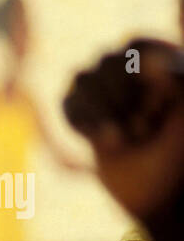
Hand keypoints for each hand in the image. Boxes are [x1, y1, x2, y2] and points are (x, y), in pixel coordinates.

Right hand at [63, 38, 183, 221]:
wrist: (157, 195)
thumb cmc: (179, 153)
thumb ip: (176, 80)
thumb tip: (145, 59)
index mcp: (165, 60)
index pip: (135, 46)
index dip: (142, 76)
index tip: (158, 107)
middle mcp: (134, 69)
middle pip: (106, 61)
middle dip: (121, 100)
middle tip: (143, 130)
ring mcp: (104, 90)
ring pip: (82, 79)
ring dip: (101, 114)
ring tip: (123, 140)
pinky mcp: (81, 112)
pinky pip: (67, 103)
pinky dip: (82, 124)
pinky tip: (103, 142)